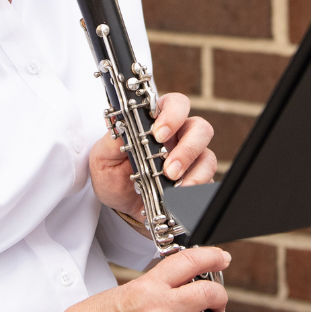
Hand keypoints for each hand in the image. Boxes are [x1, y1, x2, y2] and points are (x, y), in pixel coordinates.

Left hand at [89, 92, 216, 217]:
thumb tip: (122, 126)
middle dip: (187, 148)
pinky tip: (177, 199)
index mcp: (156, 122)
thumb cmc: (112, 175)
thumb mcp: (102, 157)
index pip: (175, 104)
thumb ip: (112, 141)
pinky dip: (195, 190)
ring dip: (194, 172)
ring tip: (174, 187)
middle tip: (169, 168)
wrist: (118, 207)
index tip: (158, 134)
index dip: (173, 114)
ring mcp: (190, 160)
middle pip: (200, 127)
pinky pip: (207, 182)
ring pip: (207, 155)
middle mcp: (178, 137)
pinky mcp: (195, 182)